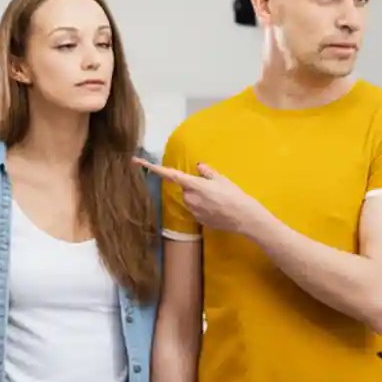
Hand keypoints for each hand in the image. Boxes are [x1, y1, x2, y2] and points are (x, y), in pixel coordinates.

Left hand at [134, 157, 266, 235]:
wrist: (244, 218)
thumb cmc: (235, 195)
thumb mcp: (222, 179)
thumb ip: (207, 172)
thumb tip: (198, 166)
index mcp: (194, 185)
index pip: (169, 174)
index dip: (152, 168)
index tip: (137, 161)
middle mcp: (190, 198)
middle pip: (184, 188)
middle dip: (193, 186)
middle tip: (212, 188)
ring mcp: (193, 210)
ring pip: (190, 199)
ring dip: (198, 197)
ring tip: (218, 199)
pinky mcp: (197, 220)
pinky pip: (196, 209)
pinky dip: (203, 207)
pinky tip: (217, 208)